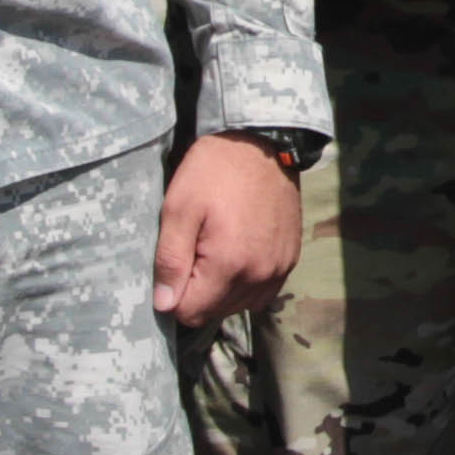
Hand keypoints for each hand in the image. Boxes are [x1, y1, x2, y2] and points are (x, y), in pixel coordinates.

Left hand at [156, 136, 304, 329]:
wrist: (262, 143)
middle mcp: (259, 275)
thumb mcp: (178, 208)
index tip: (175, 263)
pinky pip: (261, 292)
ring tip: (215, 250)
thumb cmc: (214, 171)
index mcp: (228, 264)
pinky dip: (245, 282)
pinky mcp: (290, 260)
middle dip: (198, 291)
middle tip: (194, 250)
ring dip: (222, 289)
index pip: (191, 312)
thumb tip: (164, 305)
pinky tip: (237, 254)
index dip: (174, 294)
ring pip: (239, 305)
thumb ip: (170, 260)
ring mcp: (279, 269)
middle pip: (215, 312)